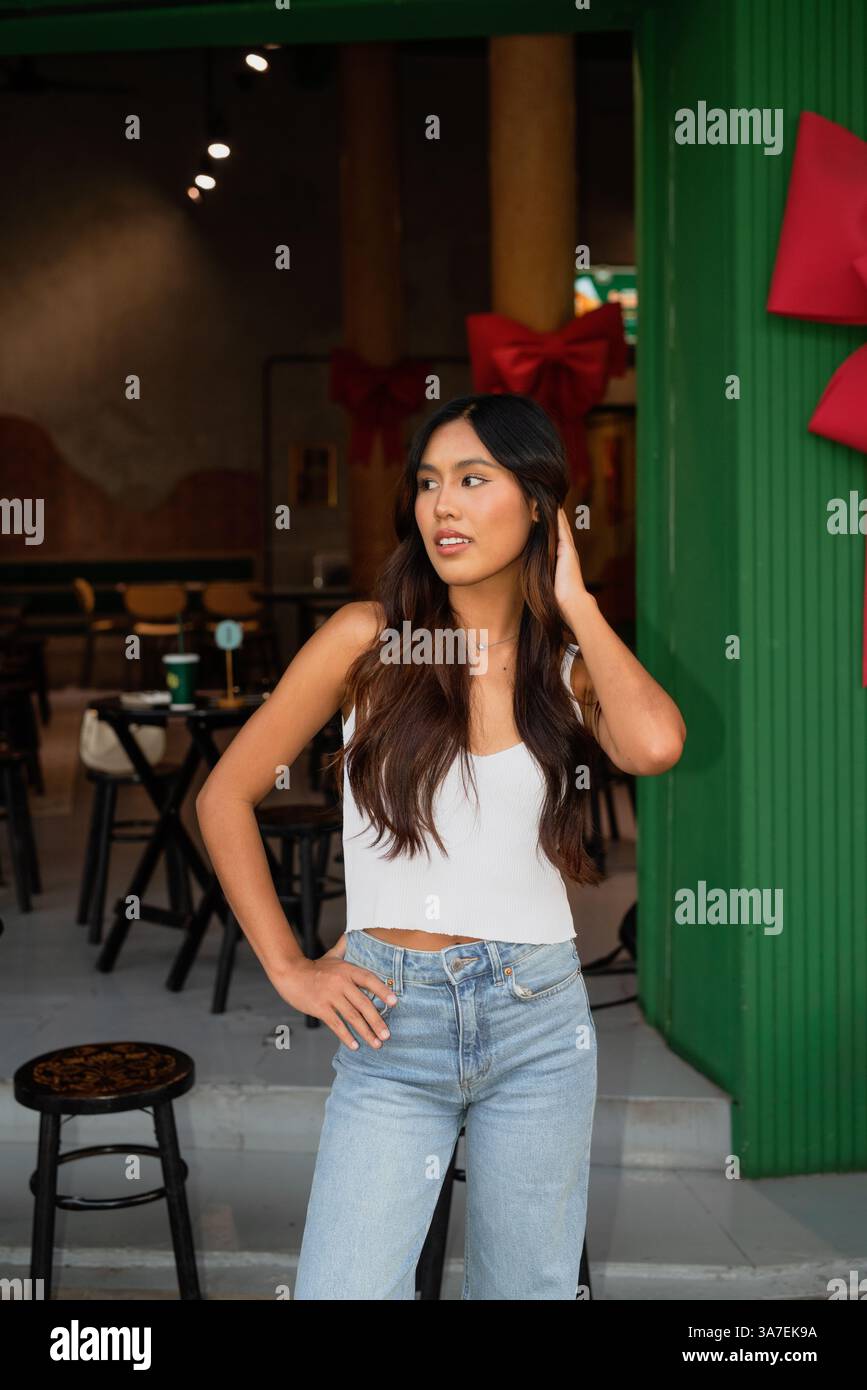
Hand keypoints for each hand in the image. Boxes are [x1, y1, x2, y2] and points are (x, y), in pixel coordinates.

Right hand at [271, 933, 396, 1050]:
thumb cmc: (313, 968)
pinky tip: (355, 1045)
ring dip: (366, 1032)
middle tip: (387, 1035)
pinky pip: (336, 1025)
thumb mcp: (331, 956)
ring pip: (352, 1017)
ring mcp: (330, 996)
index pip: (369, 980)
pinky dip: (347, 1037)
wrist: (289, 974)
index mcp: (346, 970)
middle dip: (377, 1021)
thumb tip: (351, 936)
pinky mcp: (320, 1008)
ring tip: (376, 1043)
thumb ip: (343, 948)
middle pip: (363, 1004)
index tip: (394, 1002)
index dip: (382, 991)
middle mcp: (340, 982)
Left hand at [553, 505, 587, 620]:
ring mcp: (569, 548)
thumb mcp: (547, 579)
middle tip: (547, 497)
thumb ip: (542, 572)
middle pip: (560, 526)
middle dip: (554, 513)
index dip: (551, 523)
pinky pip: (561, 529)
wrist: (570, 602)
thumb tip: (529, 572)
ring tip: (550, 497)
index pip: (556, 535)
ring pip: (561, 525)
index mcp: (563, 557)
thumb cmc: (557, 596)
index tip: (542, 511)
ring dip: (555, 512)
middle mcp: (567, 550)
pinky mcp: (567, 549)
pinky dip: (557, 518)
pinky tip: (553, 507)